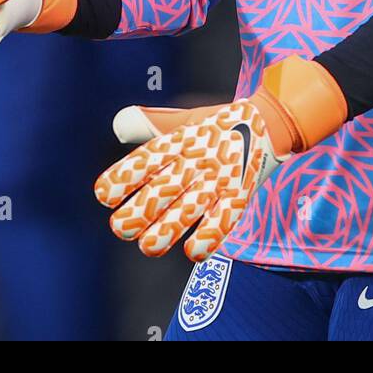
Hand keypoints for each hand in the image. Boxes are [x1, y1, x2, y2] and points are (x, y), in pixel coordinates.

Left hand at [94, 56, 348, 260]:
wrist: (269, 121)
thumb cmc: (217, 126)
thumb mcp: (183, 121)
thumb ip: (150, 124)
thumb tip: (119, 124)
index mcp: (179, 141)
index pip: (147, 159)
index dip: (124, 176)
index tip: (103, 194)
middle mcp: (196, 160)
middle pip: (163, 189)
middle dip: (139, 212)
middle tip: (119, 228)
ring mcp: (219, 178)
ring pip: (189, 208)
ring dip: (167, 230)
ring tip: (148, 246)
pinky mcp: (241, 194)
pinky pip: (225, 218)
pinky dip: (209, 236)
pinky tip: (193, 252)